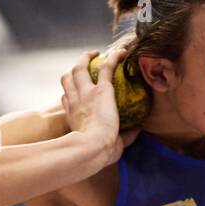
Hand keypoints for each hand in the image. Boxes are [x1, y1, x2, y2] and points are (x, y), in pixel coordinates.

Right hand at [60, 48, 139, 166]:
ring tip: (95, 53)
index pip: (67, 99)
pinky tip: (122, 53)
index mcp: (72, 116)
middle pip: (67, 79)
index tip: (76, 93)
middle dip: (73, 70)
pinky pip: (106, 67)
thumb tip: (138, 130)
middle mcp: (75, 101)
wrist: (92, 148)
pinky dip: (114, 58)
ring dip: (86, 58)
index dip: (69, 93)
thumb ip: (123, 137)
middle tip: (83, 65)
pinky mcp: (101, 89)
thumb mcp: (110, 146)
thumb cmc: (98, 152)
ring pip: (79, 68)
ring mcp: (85, 93)